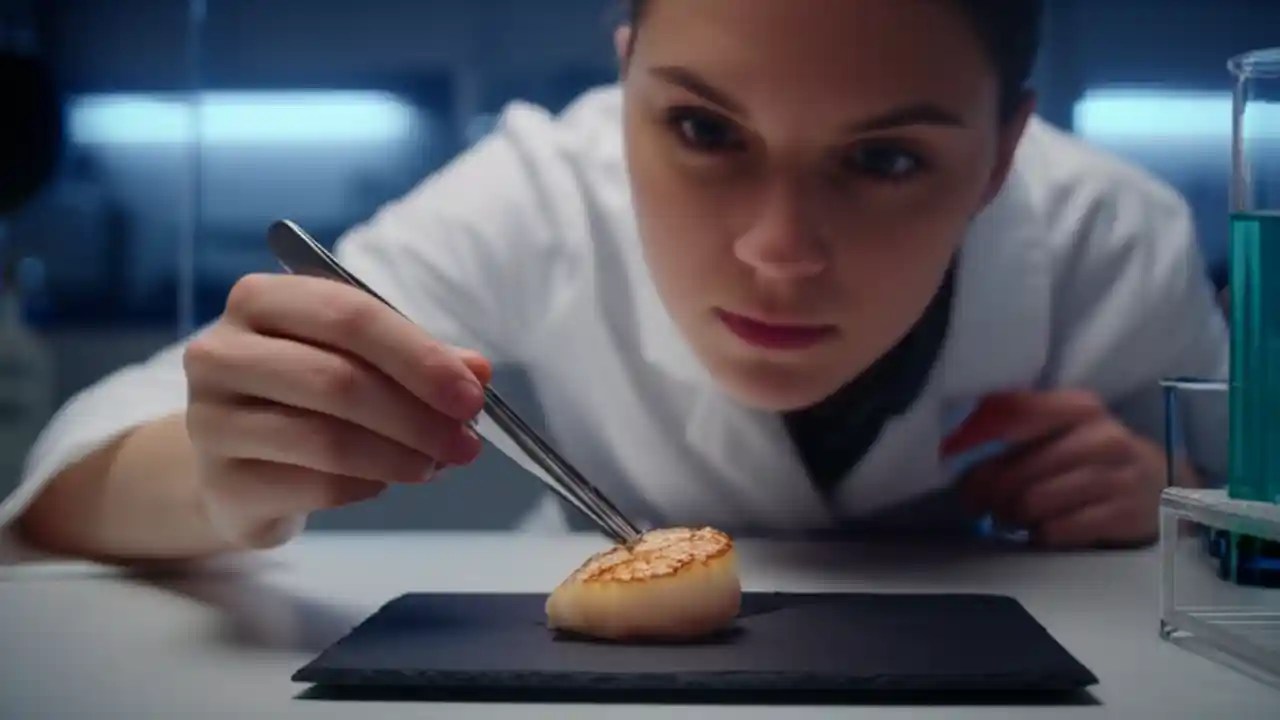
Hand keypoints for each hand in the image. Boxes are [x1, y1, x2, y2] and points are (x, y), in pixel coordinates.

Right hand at [182, 273, 490, 548]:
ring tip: (436, 464)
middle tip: (466, 442)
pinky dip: (368, 485)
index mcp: (261, 300)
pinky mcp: (222, 483)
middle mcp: (222, 352)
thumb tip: (478, 372)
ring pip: (328, 440)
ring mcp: (211, 420)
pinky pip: (316, 485)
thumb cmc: (302, 396)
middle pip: (339, 380)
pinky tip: (386, 481)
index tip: (472, 394)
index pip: (351, 316)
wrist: (232, 465)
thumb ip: (417, 360)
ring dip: (400, 455)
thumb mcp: (358, 361)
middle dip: (418, 415)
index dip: (419, 357)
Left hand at [941, 390, 1166, 548]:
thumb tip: (955, 444)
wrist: (1162, 485)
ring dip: (1010, 515)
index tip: (950, 453)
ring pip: (1032, 502)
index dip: (975, 435)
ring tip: (1006, 516)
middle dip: (986, 491)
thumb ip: (1016, 427)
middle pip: (1016, 469)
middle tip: (975, 501)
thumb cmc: (1094, 455)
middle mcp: (1101, 437)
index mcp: (1079, 407)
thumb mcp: (1064, 428)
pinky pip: (1057, 531)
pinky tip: (1039, 530)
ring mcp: (1116, 478)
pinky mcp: (1124, 516)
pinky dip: (1039, 534)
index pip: (1015, 412)